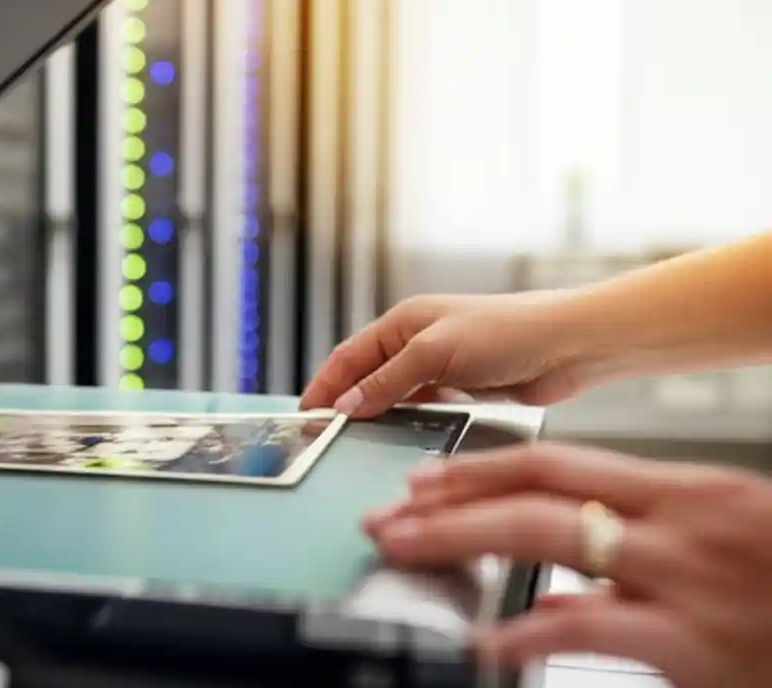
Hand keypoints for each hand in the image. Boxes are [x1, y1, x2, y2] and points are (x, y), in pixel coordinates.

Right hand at [300, 291, 595, 416]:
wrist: (570, 344)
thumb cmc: (506, 333)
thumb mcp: (435, 354)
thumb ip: (387, 381)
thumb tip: (346, 405)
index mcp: (403, 322)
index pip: (348, 357)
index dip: (324, 385)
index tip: (305, 415)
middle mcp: (417, 341)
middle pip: (366, 375)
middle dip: (344, 402)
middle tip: (323, 436)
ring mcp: (440, 364)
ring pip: (394, 394)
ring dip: (375, 415)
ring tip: (354, 443)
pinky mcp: (464, 387)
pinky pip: (422, 406)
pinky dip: (407, 421)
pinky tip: (401, 439)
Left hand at [364, 443, 771, 687]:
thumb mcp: (719, 550)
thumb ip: (633, 559)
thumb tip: (548, 600)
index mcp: (685, 492)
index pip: (555, 463)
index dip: (478, 468)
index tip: (423, 479)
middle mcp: (680, 524)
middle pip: (535, 491)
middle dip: (447, 500)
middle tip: (388, 516)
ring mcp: (686, 580)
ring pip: (547, 539)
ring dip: (459, 540)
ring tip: (406, 549)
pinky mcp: (696, 645)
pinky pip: (590, 629)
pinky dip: (526, 633)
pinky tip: (487, 642)